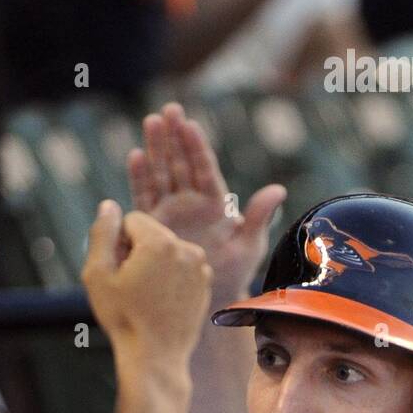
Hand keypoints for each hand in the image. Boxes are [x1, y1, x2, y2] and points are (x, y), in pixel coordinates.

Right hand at [83, 203, 212, 363]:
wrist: (155, 358)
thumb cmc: (123, 319)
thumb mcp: (98, 275)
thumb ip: (101, 234)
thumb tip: (109, 206)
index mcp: (161, 242)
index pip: (132, 220)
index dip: (118, 243)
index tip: (118, 271)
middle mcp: (187, 249)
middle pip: (152, 235)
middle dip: (138, 252)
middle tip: (130, 287)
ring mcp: (200, 268)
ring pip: (167, 252)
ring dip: (155, 266)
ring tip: (146, 297)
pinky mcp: (204, 285)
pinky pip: (181, 269)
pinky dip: (170, 280)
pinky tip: (161, 304)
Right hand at [128, 103, 284, 308]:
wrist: (207, 301)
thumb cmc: (232, 277)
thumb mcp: (250, 247)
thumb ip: (258, 218)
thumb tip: (277, 190)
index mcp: (214, 203)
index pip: (204, 168)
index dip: (197, 147)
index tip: (190, 125)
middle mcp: (190, 203)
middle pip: (180, 164)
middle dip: (174, 137)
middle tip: (168, 110)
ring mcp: (170, 212)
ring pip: (161, 174)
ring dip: (156, 149)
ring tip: (151, 122)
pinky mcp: (153, 225)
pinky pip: (144, 198)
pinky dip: (139, 177)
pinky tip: (135, 156)